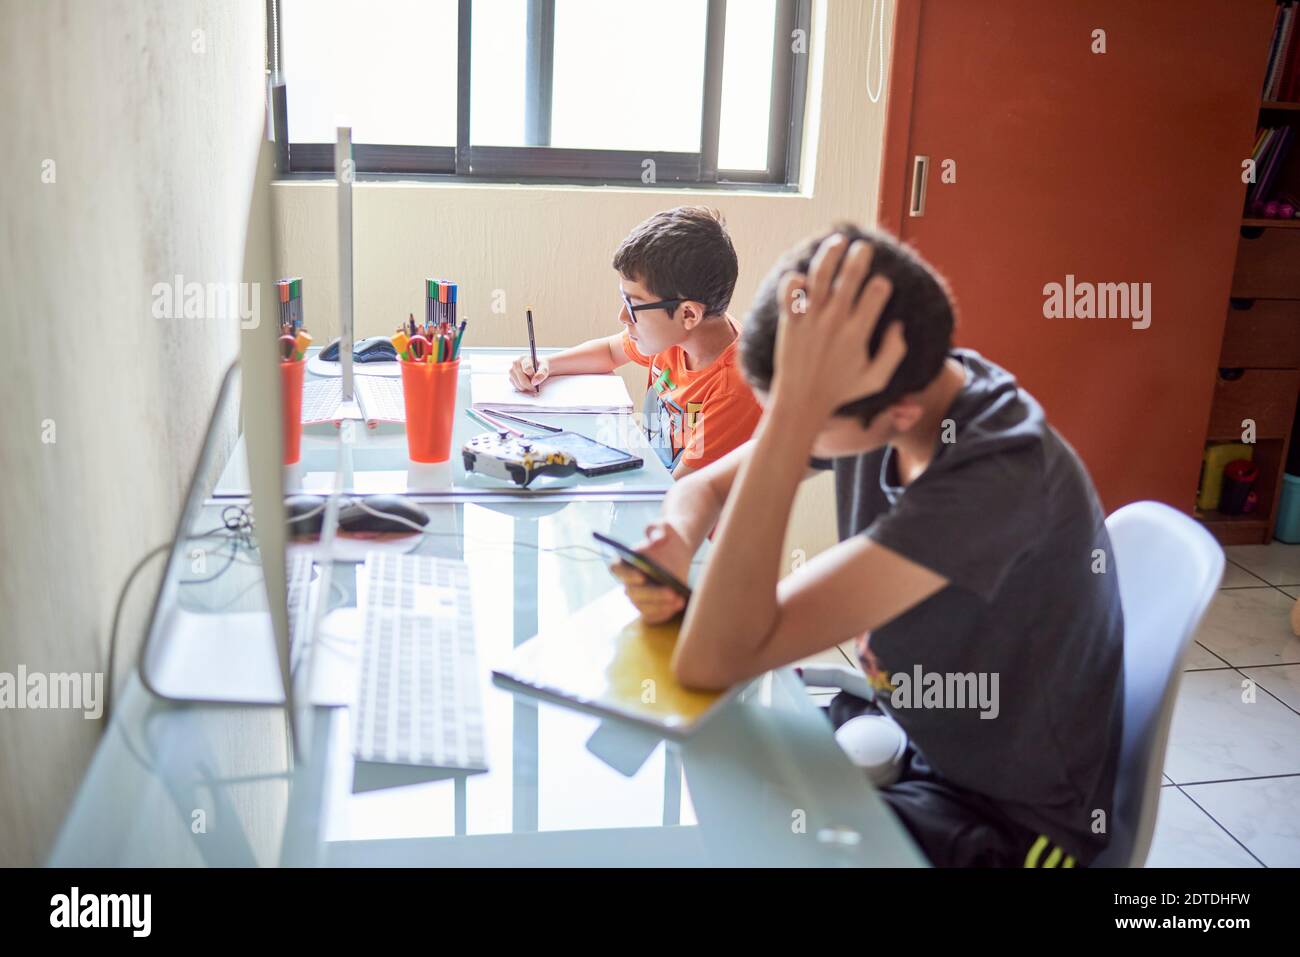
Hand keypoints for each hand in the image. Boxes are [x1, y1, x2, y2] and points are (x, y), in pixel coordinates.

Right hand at [508, 354, 548, 392]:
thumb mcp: (545, 368)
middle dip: (529, 385)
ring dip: (526, 387)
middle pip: (521, 378)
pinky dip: (523, 388)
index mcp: (524, 358)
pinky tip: (527, 384)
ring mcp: (512, 371)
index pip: (526, 367)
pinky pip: (516, 387)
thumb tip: (534, 382)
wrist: (537, 368)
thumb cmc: (541, 367)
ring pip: (519, 384)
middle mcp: (515, 363)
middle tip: (535, 387)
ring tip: (532, 384)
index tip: (535, 380)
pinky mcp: (511, 378)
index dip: (531, 375)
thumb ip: (542, 373)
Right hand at [607, 520, 692, 624]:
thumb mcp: (663, 527)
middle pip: (633, 592)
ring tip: (679, 600)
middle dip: (653, 594)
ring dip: (661, 606)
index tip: (642, 575)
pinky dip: (664, 614)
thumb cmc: (666, 537)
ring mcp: (638, 597)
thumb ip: (657, 530)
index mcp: (625, 561)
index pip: (617, 569)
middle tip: (671, 592)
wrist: (678, 551)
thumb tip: (657, 540)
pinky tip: (678, 607)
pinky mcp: (649, 607)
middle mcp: (628, 582)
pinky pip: (653, 615)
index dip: (627, 575)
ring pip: (643, 607)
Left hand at [770, 235, 906, 419]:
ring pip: (820, 276)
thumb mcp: (877, 379)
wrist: (801, 402)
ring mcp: (810, 320)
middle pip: (850, 277)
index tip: (880, 286)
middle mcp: (834, 321)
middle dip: (860, 256)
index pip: (876, 292)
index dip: (881, 284)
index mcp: (858, 332)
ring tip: (838, 242)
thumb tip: (898, 324)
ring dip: (830, 255)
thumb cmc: (840, 390)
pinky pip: (790, 292)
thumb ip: (895, 352)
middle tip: (864, 247)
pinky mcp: (790, 322)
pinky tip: (803, 277)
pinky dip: (795, 280)